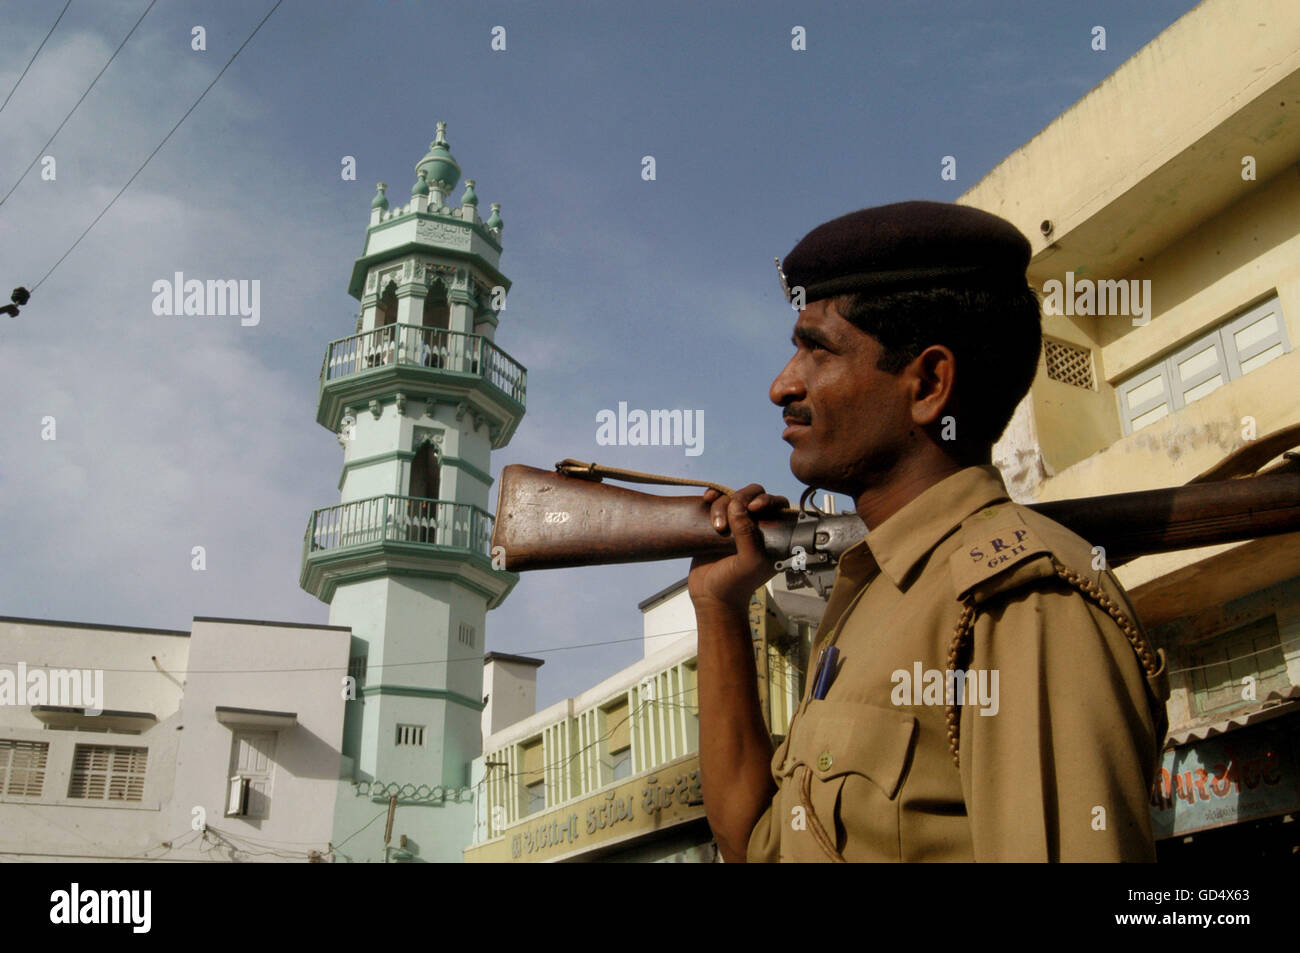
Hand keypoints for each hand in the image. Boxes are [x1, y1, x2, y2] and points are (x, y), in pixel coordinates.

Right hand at [688, 484, 788, 614]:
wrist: (710, 597)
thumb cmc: (736, 584)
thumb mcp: (750, 561)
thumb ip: (748, 534)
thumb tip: (737, 506)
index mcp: (773, 534)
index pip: (777, 504)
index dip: (767, 500)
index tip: (754, 508)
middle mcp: (757, 525)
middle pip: (753, 495)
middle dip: (740, 501)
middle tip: (727, 522)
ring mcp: (736, 523)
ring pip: (732, 497)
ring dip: (722, 505)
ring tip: (716, 527)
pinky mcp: (717, 522)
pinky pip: (716, 500)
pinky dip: (712, 496)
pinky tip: (706, 499)